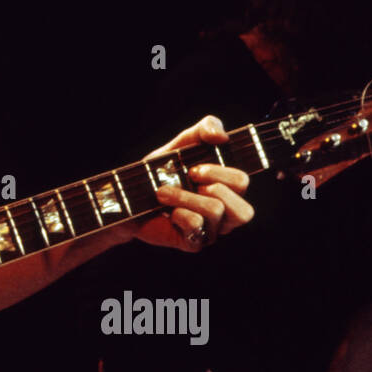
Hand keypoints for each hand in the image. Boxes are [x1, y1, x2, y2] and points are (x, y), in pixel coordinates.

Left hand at [129, 115, 254, 251]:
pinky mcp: (193, 243)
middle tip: (187, 177)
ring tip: (164, 192)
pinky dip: (179, 213)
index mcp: (228, 189)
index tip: (195, 166)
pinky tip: (168, 212)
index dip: (220, 172)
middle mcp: (226, 212)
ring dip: (186, 195)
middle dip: (209, 183)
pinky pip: (197, 226)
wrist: (128, 195)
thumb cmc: (160, 171)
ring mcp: (211, 230)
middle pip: (241, 203)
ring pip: (217, 211)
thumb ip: (205, 128)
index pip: (243, 181)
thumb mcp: (182, 143)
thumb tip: (221, 136)